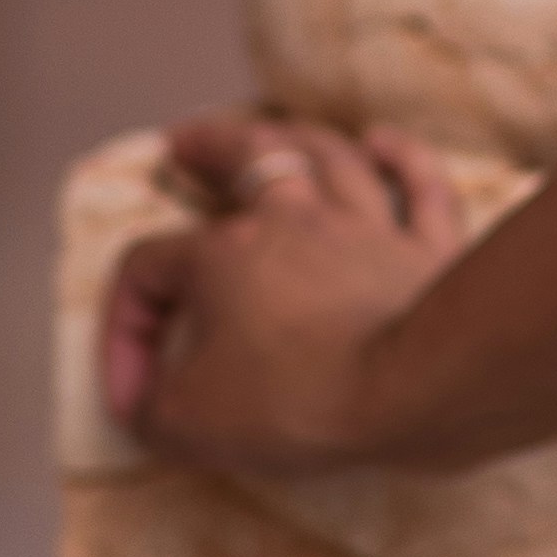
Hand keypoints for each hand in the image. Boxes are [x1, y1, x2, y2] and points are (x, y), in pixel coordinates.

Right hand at [100, 110, 471, 473]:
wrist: (412, 392)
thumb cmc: (294, 401)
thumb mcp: (188, 425)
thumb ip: (151, 410)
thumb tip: (146, 404)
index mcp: (224, 255)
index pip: (148, 268)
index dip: (126, 326)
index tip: (136, 393)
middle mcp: (297, 222)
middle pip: (248, 157)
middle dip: (210, 146)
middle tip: (185, 140)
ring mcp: (369, 229)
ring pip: (331, 159)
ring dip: (300, 139)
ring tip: (279, 131)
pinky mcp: (430, 250)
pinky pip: (422, 188)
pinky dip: (405, 159)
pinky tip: (384, 142)